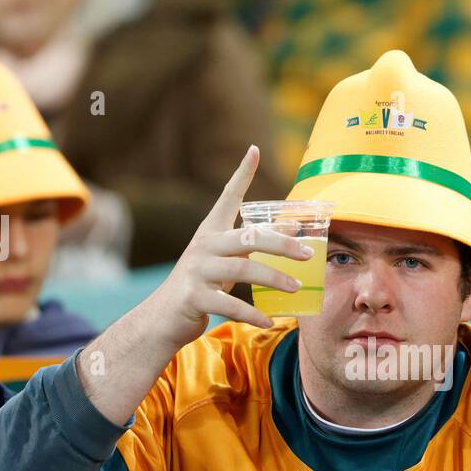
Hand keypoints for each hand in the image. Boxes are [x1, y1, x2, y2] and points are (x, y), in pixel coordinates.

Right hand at [147, 145, 311, 350]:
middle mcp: (203, 246)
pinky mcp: (194, 298)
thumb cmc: (202, 284)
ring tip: (296, 288)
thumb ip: (253, 244)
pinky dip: (252, 313)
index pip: (227, 197)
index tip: (253, 151)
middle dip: (281, 244)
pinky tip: (269, 319)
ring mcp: (197, 272)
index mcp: (211, 232)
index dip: (241, 174)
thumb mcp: (226, 260)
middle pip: (248, 239)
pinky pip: (229, 305)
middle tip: (308, 254)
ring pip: (241, 271)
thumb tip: (294, 226)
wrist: (162, 317)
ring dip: (273, 279)